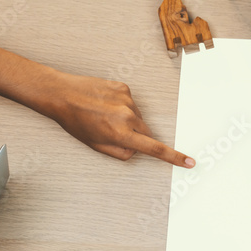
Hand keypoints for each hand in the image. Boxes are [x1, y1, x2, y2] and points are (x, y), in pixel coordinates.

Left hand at [37, 70, 193, 167]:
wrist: (61, 93)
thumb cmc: (74, 121)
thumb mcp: (95, 145)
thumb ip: (120, 153)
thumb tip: (135, 151)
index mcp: (120, 133)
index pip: (154, 149)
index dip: (174, 157)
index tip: (189, 161)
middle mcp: (127, 116)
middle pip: (146, 132)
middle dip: (136, 136)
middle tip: (115, 133)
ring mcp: (127, 100)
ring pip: (138, 118)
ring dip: (127, 120)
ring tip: (105, 115)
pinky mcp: (124, 88)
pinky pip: (131, 103)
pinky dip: (122, 106)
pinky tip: (106, 104)